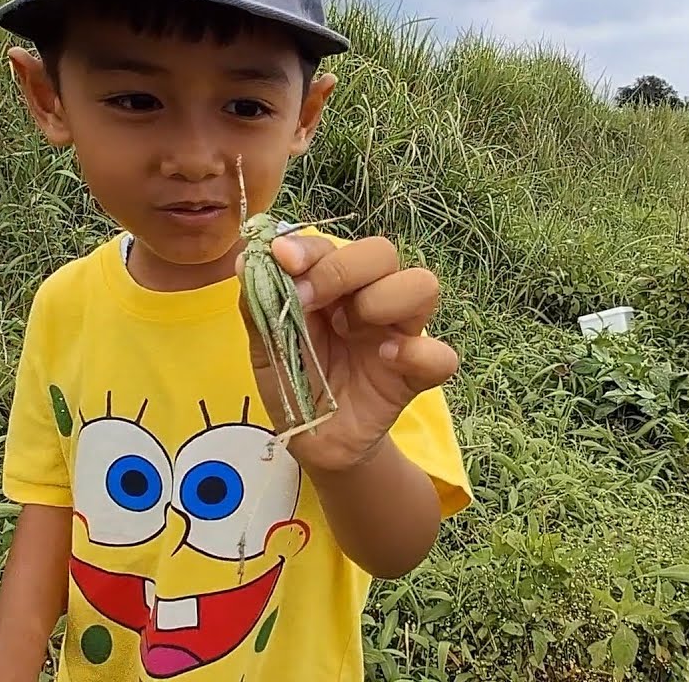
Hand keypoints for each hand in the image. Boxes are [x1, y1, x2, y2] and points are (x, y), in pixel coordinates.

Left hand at [236, 233, 458, 472]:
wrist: (312, 441)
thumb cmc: (294, 383)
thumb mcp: (266, 347)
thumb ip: (259, 306)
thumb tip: (246, 260)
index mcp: (333, 286)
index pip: (332, 246)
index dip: (309, 248)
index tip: (283, 260)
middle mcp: (370, 299)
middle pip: (382, 252)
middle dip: (343, 269)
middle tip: (310, 301)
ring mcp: (398, 332)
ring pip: (423, 285)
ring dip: (384, 298)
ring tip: (349, 330)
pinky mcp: (416, 373)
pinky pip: (441, 355)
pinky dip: (417, 352)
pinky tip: (385, 358)